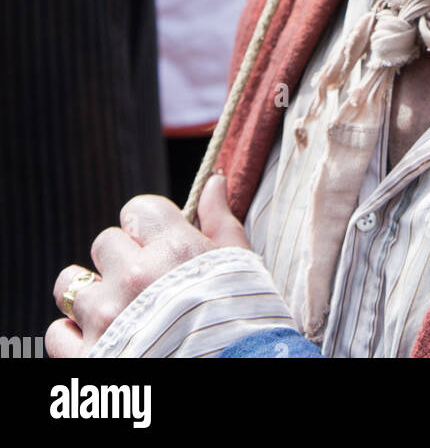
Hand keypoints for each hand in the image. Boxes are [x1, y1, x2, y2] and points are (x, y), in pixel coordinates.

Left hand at [46, 174, 249, 356]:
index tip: (159, 246)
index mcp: (173, 249)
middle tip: (145, 285)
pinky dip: (75, 337)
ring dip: (91, 294)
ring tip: (116, 312)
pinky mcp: (87, 358)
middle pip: (105, 242)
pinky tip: (103, 341)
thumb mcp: (238, 266)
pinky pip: (58, 333)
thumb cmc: (241, 322)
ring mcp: (106, 318)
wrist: (237, 378)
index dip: (148, 227)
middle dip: (121, 260)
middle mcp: (134, 277)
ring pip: (72, 284)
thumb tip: (213, 181)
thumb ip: (220, 220)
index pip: (138, 208)